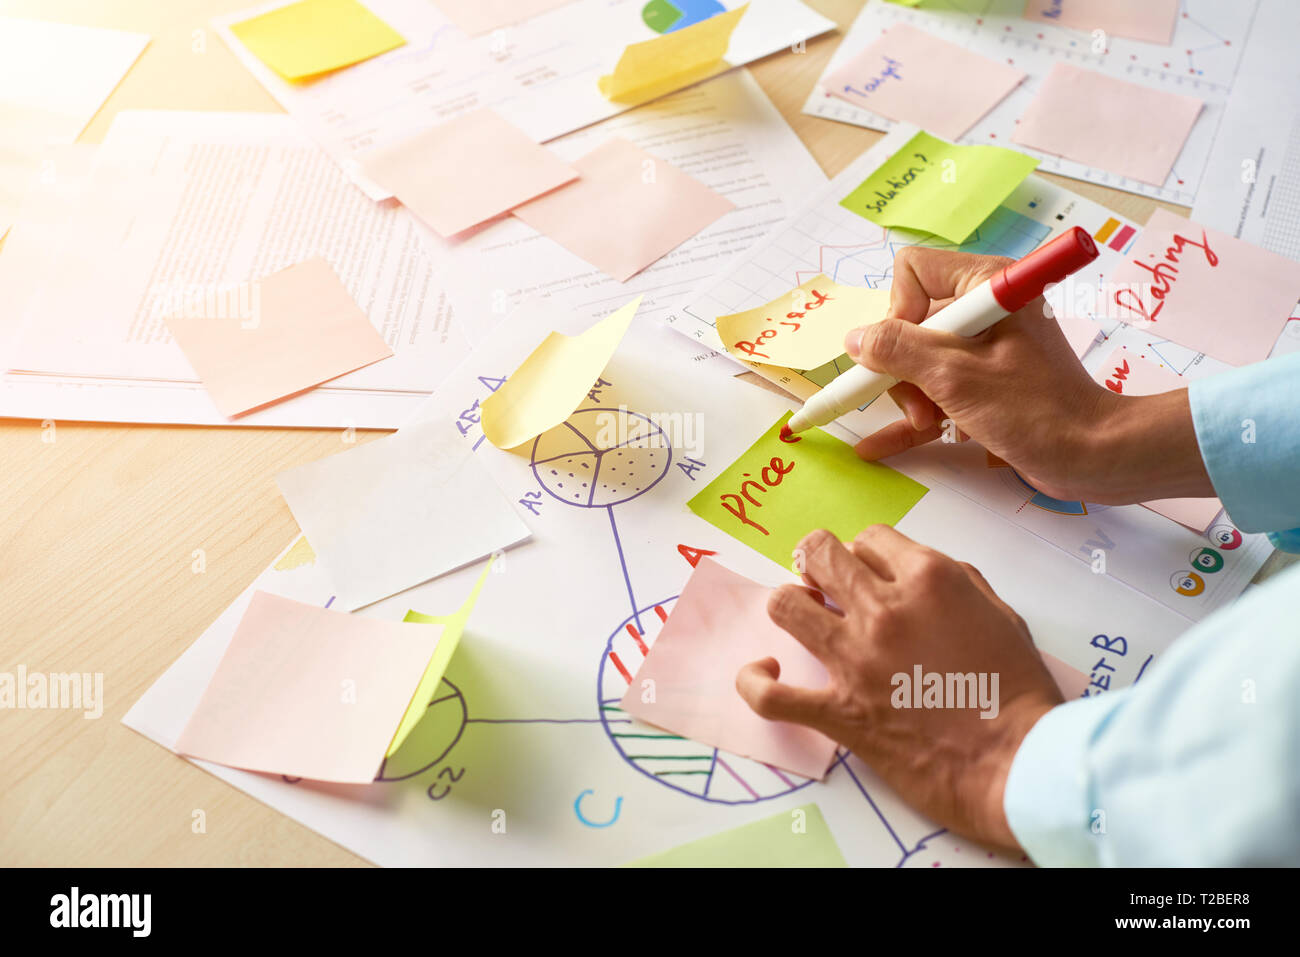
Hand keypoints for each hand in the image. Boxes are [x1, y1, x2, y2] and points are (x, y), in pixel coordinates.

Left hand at [736, 526, 1062, 849]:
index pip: (872, 538)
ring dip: (791, 605)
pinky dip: (756, 681)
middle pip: (820, 554)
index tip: (874, 573)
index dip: (869, 553)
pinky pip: (770, 695)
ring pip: (786, 605)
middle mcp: (885, 610)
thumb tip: (918, 573)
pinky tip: (764, 671)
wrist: (1018, 764)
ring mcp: (855, 661)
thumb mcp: (1002, 614)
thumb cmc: (1019, 693)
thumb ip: (958, 583)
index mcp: (930, 579)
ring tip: (804, 617)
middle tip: (826, 582)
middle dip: (819, 561)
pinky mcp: (839, 712)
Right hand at [845, 246, 1213, 503]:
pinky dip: (914, 415)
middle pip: (911, 322)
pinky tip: (880, 445)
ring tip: (927, 425)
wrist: (1092, 456)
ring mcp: (985, 348)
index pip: (914, 272)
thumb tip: (857, 340)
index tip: (904, 353)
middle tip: (919, 405)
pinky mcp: (986, 383)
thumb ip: (898, 351)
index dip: (898, 311)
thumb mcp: (956, 377)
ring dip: (911, 397)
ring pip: (918, 361)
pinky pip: (935, 390)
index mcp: (989, 286)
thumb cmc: (1036, 411)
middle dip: (902, 367)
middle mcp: (986, 309)